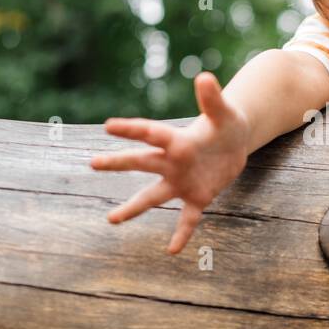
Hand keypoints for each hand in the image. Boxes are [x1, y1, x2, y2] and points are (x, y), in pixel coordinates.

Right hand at [90, 72, 250, 253]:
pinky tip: (172, 250)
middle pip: (142, 163)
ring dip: (133, 208)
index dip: (132, 129)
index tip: (108, 125)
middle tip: (92, 163)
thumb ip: (212, 99)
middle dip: (119, 163)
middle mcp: (173, 162)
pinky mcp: (198, 198)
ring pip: (153, 196)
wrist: (236, 143)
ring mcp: (182, 182)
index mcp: (178, 140)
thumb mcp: (224, 112)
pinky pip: (187, 219)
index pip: (151, 133)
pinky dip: (181, 234)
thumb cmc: (227, 123)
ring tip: (111, 220)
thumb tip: (204, 77)